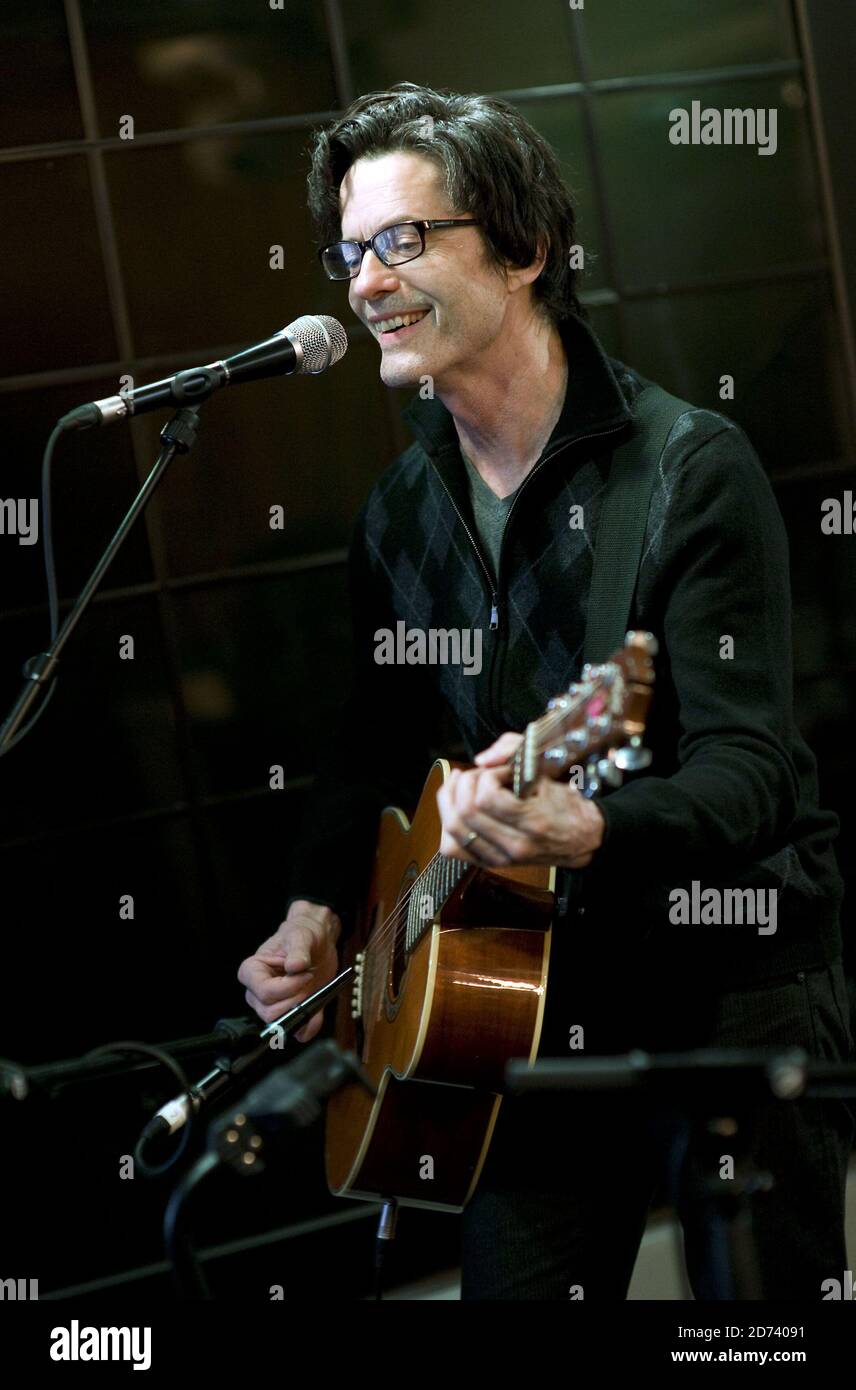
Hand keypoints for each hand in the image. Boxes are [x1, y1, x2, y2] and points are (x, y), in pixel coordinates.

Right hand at [237, 901, 341, 1040]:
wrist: (317, 942)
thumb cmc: (302, 935)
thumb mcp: (301, 936)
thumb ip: (298, 950)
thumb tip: (295, 966)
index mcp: (252, 971)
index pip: (263, 992)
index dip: (287, 987)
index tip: (304, 973)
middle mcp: (256, 992)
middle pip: (270, 1012)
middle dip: (296, 998)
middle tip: (310, 979)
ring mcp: (271, 1006)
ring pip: (282, 1023)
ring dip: (303, 1008)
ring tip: (311, 986)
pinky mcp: (289, 1014)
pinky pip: (297, 1032)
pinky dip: (310, 1025)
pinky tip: (317, 1008)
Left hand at [437, 732, 604, 869]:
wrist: (582, 839)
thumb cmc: (565, 806)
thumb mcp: (547, 773)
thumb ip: (515, 752)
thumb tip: (484, 759)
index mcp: (533, 822)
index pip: (487, 798)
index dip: (486, 777)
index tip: (498, 772)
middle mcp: (514, 844)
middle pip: (465, 813)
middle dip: (464, 784)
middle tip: (478, 777)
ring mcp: (501, 858)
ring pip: (452, 831)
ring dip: (449, 802)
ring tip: (461, 787)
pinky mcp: (491, 863)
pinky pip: (452, 848)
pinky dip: (448, 825)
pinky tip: (456, 809)